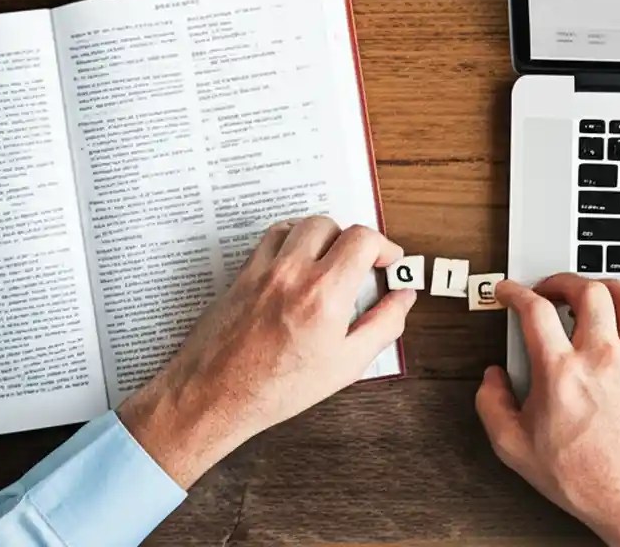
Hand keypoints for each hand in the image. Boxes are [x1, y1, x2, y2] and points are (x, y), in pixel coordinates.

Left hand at [117, 216, 415, 487]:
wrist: (216, 395)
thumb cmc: (278, 388)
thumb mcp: (346, 365)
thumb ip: (383, 325)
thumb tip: (403, 298)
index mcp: (325, 294)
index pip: (363, 239)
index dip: (384, 246)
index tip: (388, 262)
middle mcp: (294, 273)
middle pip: (333, 225)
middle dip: (354, 240)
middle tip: (361, 265)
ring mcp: (265, 269)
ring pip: (302, 225)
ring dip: (323, 236)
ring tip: (329, 261)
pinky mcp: (244, 273)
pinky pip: (272, 237)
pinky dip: (292, 240)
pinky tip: (298, 263)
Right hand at [475, 274, 619, 546]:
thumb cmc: (584, 478)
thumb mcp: (515, 449)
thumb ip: (492, 406)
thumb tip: (490, 379)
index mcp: (560, 373)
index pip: (534, 310)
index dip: (515, 292)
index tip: (508, 292)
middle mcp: (598, 358)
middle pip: (583, 290)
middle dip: (558, 281)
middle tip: (545, 290)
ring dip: (599, 284)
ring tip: (584, 292)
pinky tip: (617, 315)